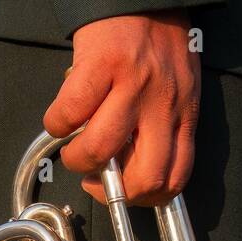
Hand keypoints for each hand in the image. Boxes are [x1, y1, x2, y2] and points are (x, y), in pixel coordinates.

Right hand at [43, 13, 199, 205]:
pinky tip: (61, 117)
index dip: (145, 198)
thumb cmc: (158, 39)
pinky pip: (68, 114)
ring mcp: (132, 85)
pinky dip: (56, 124)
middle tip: (94, 176)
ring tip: (73, 145)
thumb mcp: (178, 88)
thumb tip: (130, 166)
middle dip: (111, 191)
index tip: (124, 192)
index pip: (175, 178)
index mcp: (184, 113)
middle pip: (143, 177)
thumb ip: (164, 125)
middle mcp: (163, 104)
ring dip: (77, 158)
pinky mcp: (100, 65)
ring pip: (99, 150)